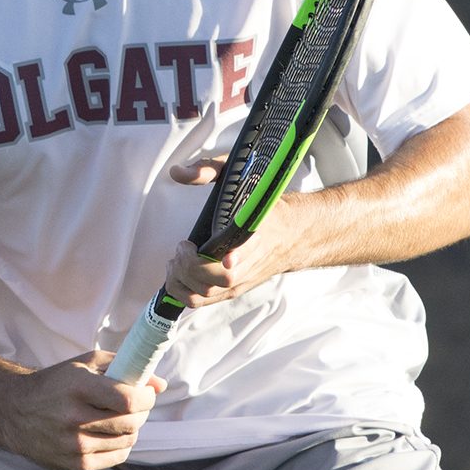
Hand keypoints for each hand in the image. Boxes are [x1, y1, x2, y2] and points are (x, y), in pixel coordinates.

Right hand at [0, 351, 166, 469]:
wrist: (14, 411)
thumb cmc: (55, 383)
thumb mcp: (84, 364)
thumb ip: (124, 368)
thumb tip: (160, 384)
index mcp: (78, 387)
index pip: (129, 400)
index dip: (146, 397)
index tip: (146, 392)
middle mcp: (74, 417)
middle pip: (131, 422)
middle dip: (141, 411)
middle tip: (135, 404)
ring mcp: (73, 444)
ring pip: (127, 441)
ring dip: (131, 428)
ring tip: (120, 418)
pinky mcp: (73, 464)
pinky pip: (115, 457)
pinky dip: (120, 445)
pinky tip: (110, 433)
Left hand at [164, 154, 293, 308]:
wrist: (291, 234)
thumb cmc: (261, 205)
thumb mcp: (239, 175)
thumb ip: (209, 168)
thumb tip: (178, 172)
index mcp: (255, 232)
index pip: (248, 249)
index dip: (237, 257)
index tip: (228, 258)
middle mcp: (249, 262)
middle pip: (219, 278)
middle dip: (190, 265)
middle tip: (183, 246)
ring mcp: (240, 279)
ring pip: (207, 293)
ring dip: (181, 279)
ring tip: (177, 259)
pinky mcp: (231, 290)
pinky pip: (202, 301)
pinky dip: (181, 290)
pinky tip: (177, 271)